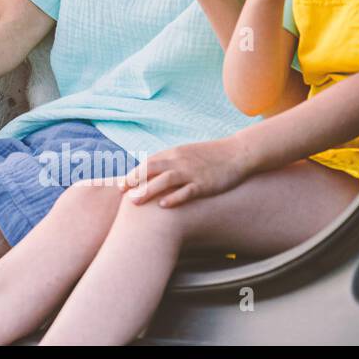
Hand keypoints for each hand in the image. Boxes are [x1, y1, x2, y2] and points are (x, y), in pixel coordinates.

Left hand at [122, 136, 251, 207]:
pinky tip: (163, 205)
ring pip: (165, 180)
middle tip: (121, 192)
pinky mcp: (205, 183)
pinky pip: (187, 191)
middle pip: (152, 169)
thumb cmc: (211, 156)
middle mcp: (180, 161)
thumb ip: (170, 163)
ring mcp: (192, 172)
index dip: (133, 174)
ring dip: (148, 190)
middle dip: (135, 180)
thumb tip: (153, 174)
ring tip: (134, 202)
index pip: (148, 163)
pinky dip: (174, 197)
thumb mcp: (187, 155)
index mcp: (174, 154)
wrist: (238, 153)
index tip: (120, 185)